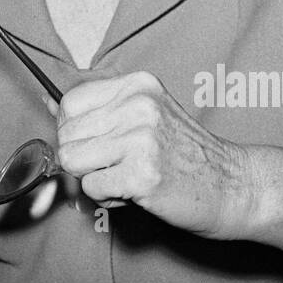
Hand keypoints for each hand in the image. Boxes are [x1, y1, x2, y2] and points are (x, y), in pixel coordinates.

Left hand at [56, 70, 255, 239]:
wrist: (235, 185)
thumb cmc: (186, 154)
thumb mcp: (146, 115)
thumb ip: (99, 110)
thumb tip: (47, 102)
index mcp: (138, 85)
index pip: (70, 103)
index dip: (73, 131)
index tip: (95, 146)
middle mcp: (138, 105)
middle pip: (67, 135)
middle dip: (82, 159)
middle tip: (116, 167)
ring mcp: (141, 139)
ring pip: (73, 161)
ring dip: (94, 179)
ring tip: (126, 178)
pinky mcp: (143, 175)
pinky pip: (92, 188)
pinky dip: (107, 197)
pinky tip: (135, 193)